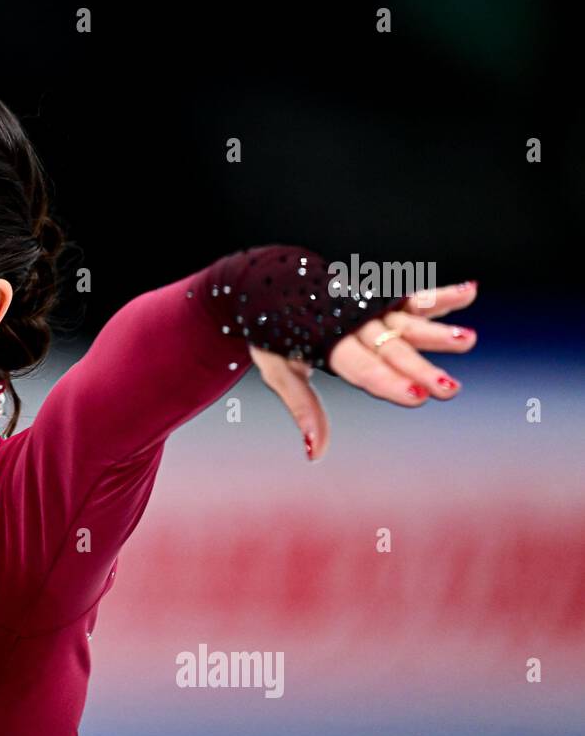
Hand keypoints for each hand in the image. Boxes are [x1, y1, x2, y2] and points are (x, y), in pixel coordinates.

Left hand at [247, 280, 478, 460]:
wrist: (265, 283)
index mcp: (325, 344)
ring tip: (467, 340)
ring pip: (407, 322)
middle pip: (391, 350)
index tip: (416, 397)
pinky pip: (411, 297)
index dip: (389, 382)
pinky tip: (470, 292)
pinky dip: (439, 296)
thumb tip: (314, 452)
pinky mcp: (378, 298)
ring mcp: (367, 309)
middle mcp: (351, 325)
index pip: (362, 369)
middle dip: (420, 370)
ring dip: (437, 332)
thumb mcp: (279, 371)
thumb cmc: (273, 333)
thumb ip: (304, 408)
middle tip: (449, 389)